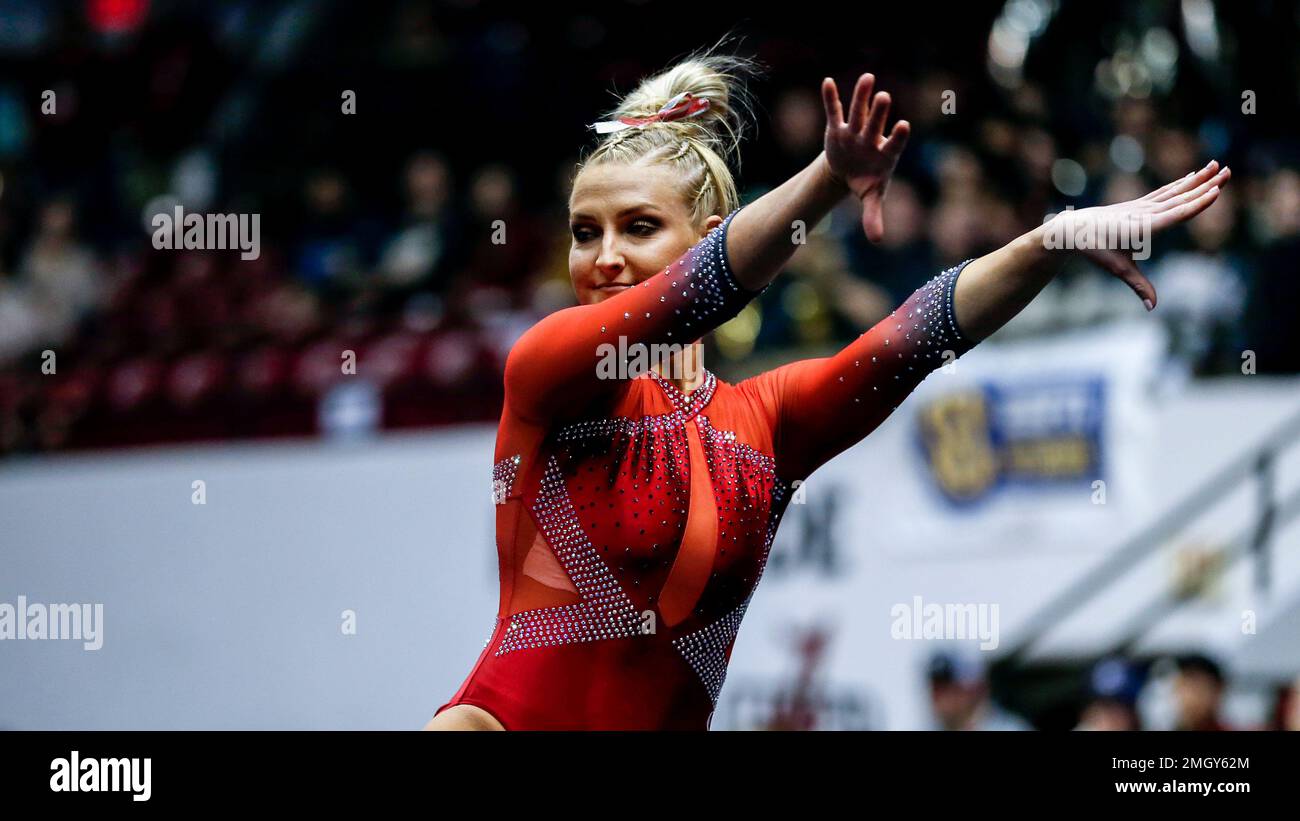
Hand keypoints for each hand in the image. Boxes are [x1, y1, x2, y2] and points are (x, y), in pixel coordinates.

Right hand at [822, 73, 910, 242]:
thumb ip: (874, 216)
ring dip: (862, 95)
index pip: (894, 144)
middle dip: (879, 112)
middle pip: (876, 123)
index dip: (898, 136)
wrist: (850, 169)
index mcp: (884, 154)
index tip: (904, 126)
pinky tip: (827, 82)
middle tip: (885, 97)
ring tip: (867, 78)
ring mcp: (854, 131)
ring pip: (859, 111)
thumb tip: (878, 240)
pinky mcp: (838, 127)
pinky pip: (834, 110)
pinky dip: (830, 97)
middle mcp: (870, 139)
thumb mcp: (871, 197)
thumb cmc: (866, 180)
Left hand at [1045, 160, 1230, 310]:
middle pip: (1181, 197)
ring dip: (1197, 178)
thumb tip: (1152, 307)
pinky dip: (1180, 183)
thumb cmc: (1095, 250)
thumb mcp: (1118, 268)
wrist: (1073, 230)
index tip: (1216, 191)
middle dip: (1206, 185)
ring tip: (1217, 165)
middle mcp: (1145, 212)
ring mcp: (1143, 205)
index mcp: (1143, 227)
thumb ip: (1139, 286)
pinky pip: (1164, 192)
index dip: (1197, 203)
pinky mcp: (1139, 204)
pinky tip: (1192, 175)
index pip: (1176, 214)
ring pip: (1175, 190)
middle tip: (1229, 171)